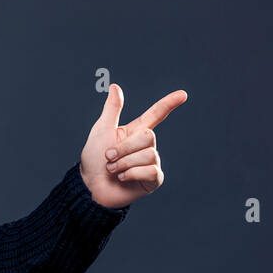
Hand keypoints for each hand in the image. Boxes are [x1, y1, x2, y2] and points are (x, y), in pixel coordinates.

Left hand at [78, 84, 186, 209]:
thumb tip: (115, 86)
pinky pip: (151, 171)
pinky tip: (122, 178)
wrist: (90, 186)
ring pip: (149, 154)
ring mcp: (151, 163)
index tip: (183, 94)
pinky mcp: (153, 179)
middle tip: (108, 156)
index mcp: (135, 132)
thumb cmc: (94, 159)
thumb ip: (112, 110)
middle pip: (148, 136)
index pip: (156, 115)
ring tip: (113, 169)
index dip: (168, 104)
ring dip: (124, 162)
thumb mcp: (101, 131)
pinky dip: (131, 173)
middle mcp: (146, 146)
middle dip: (124, 147)